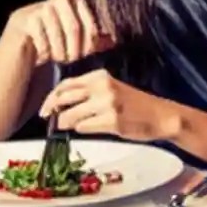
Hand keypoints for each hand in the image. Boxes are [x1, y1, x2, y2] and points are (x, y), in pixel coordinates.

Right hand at [5, 0, 114, 65]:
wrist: (23, 44)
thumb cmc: (55, 43)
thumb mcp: (77, 40)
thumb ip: (94, 39)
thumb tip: (114, 40)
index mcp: (76, 1)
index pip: (89, 21)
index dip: (91, 41)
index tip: (88, 54)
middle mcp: (59, 0)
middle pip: (74, 27)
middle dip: (76, 48)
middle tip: (74, 60)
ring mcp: (40, 7)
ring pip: (57, 33)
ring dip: (60, 52)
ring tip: (61, 59)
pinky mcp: (24, 18)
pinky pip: (41, 38)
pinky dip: (46, 52)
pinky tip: (45, 57)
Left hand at [39, 69, 177, 140]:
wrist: (160, 116)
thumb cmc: (134, 104)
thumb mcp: (111, 89)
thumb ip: (88, 93)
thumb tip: (59, 106)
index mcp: (100, 77)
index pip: (66, 84)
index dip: (51, 97)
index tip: (45, 109)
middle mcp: (102, 87)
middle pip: (63, 98)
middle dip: (52, 111)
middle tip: (51, 120)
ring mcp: (107, 104)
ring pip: (70, 116)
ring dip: (67, 123)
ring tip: (73, 126)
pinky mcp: (112, 121)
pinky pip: (84, 128)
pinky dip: (82, 130)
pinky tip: (91, 128)